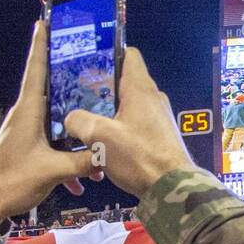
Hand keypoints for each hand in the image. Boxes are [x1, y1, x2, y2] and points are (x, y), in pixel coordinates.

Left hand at [0, 22, 100, 228]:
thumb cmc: (11, 182)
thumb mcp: (53, 171)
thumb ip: (83, 160)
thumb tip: (106, 153)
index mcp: (28, 111)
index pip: (36, 68)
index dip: (41, 44)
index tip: (46, 21)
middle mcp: (26, 116)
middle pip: (54, 91)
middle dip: (74, 84)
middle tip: (94, 70)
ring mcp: (27, 132)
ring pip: (58, 123)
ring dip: (77, 134)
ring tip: (99, 143)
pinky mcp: (28, 149)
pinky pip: (54, 145)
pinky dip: (69, 157)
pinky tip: (81, 180)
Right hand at [63, 47, 196, 196]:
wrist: (172, 189)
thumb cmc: (139, 157)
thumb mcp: (99, 137)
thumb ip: (79, 121)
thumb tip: (71, 119)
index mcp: (140, 88)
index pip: (129, 54)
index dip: (108, 54)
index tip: (88, 64)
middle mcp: (152, 98)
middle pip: (123, 83)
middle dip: (100, 90)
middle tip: (78, 99)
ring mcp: (158, 118)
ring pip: (127, 107)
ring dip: (107, 115)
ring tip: (87, 126)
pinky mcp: (159, 137)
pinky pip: (134, 126)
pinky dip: (119, 131)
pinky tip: (104, 147)